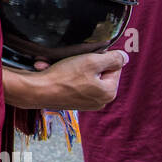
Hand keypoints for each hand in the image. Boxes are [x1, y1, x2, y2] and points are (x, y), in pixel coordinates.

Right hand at [3, 50, 127, 110]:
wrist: (37, 91)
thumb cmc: (64, 76)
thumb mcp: (92, 61)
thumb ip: (112, 58)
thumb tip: (124, 57)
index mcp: (109, 92)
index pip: (114, 66)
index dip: (100, 57)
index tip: (85, 57)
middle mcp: (99, 101)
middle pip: (99, 72)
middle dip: (85, 63)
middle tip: (72, 61)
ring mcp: (86, 103)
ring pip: (85, 77)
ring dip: (73, 68)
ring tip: (61, 67)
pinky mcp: (72, 102)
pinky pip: (73, 83)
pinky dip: (65, 76)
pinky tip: (55, 72)